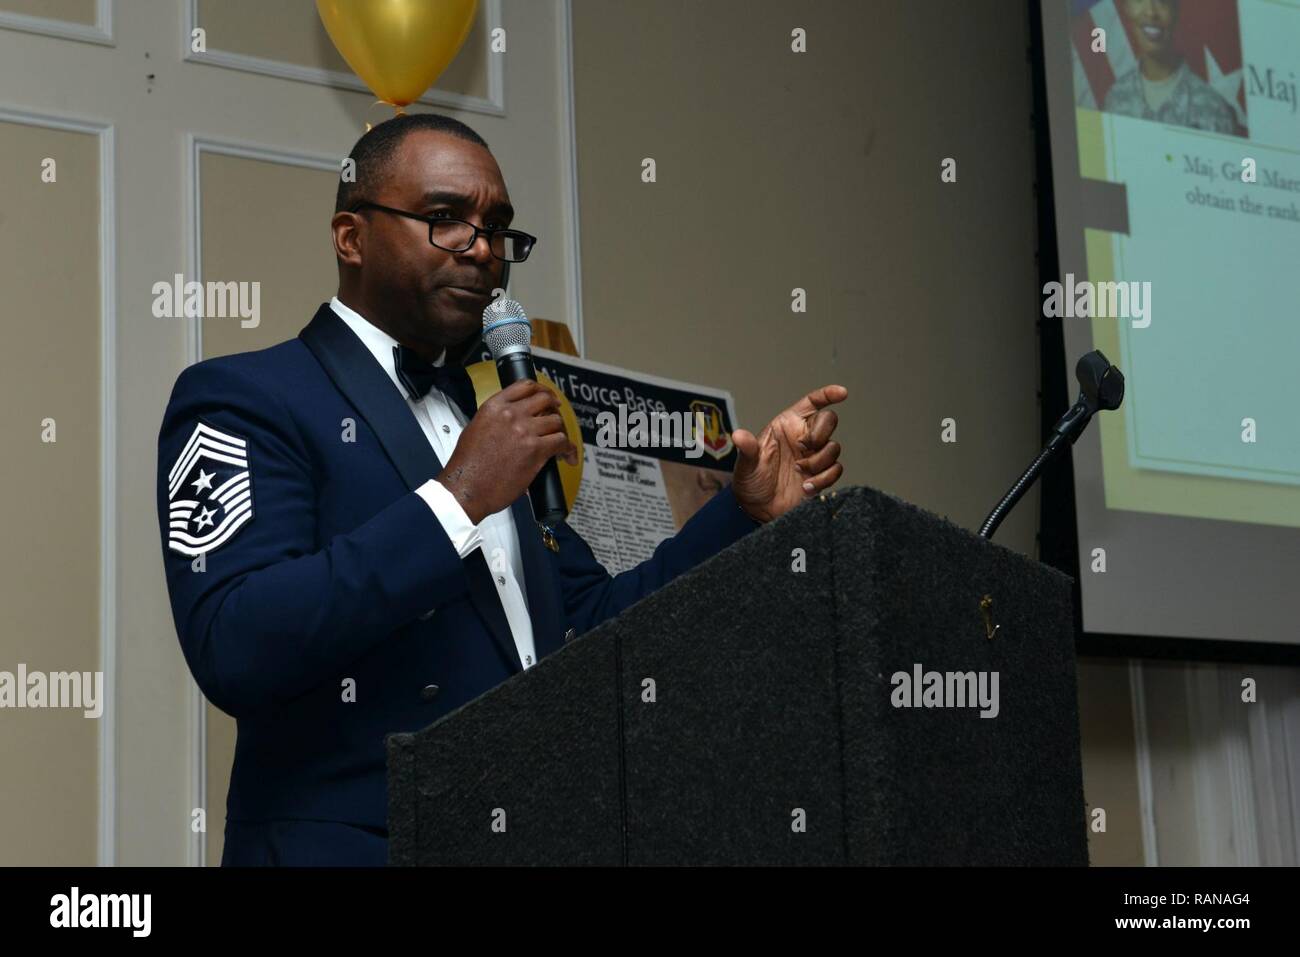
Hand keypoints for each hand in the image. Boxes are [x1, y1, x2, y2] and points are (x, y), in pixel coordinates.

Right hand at [437, 379, 577, 523]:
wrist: (467, 487)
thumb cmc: (468, 466)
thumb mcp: (475, 429)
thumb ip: (496, 420)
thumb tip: (511, 422)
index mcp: (494, 407)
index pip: (525, 386)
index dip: (542, 390)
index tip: (548, 397)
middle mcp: (511, 415)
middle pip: (545, 400)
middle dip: (554, 408)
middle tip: (557, 417)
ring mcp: (524, 431)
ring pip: (556, 421)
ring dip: (560, 431)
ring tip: (560, 442)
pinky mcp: (535, 450)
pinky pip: (562, 442)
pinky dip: (568, 449)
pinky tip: (567, 456)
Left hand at [730, 384, 846, 523]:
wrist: (757, 509)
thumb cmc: (750, 481)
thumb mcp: (746, 464)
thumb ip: (747, 449)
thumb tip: (738, 436)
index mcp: (787, 426)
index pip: (811, 403)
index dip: (827, 395)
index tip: (842, 393)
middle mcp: (803, 438)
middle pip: (828, 421)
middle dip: (820, 433)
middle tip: (803, 448)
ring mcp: (814, 456)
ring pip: (834, 447)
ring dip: (819, 461)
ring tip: (798, 471)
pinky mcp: (821, 475)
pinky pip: (835, 470)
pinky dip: (824, 479)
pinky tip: (806, 486)